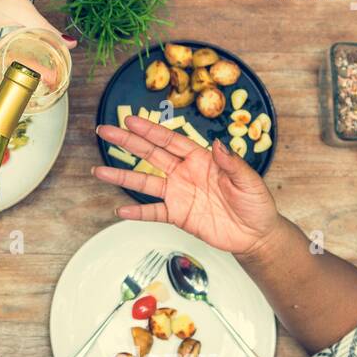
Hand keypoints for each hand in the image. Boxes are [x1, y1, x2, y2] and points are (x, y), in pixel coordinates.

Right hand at [94, 115, 280, 255]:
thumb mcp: (249, 181)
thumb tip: (218, 144)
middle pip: (151, 154)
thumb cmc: (256, 204)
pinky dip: (137, 212)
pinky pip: (153, 212)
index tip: (131, 121)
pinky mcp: (178, 215)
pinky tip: (120, 210)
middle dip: (128, 142)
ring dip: (122, 177)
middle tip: (106, 131)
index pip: (171, 141)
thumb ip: (232, 163)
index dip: (150, 131)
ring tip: (100, 172)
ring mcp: (179, 194)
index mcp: (201, 159)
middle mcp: (185, 173)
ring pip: (145, 183)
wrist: (256, 234)